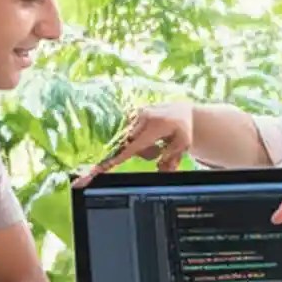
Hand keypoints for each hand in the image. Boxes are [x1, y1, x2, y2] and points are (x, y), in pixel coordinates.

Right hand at [73, 102, 193, 187]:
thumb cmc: (183, 130)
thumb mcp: (183, 145)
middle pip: (132, 148)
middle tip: (161, 147)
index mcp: (156, 125)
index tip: (97, 169)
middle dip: (145, 153)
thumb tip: (161, 170)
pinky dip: (139, 138)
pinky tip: (151, 132)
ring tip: (157, 138)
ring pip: (130, 142)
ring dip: (142, 146)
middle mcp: (142, 117)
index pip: (132, 147)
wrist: (180, 111)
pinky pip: (130, 135)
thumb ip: (172, 158)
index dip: (116, 159)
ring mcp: (135, 114)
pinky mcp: (131, 113)